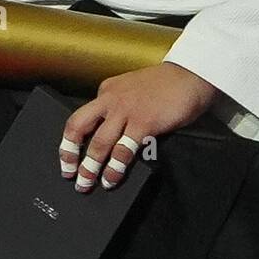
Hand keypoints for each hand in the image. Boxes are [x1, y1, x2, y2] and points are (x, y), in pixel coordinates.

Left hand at [58, 63, 219, 191]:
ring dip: (90, 167)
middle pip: (78, 127)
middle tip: (69, 174)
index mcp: (107, 91)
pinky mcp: (143, 122)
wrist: (191, 75)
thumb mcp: (133, 89)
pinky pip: (123, 150)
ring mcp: (126, 111)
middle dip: (70, 154)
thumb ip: (120, 109)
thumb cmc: (166, 86)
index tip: (67, 158)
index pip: (81, 117)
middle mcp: (111, 99)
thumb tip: (111, 139)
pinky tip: (112, 178)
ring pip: (99, 143)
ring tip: (86, 183)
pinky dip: (115, 168)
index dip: (71, 141)